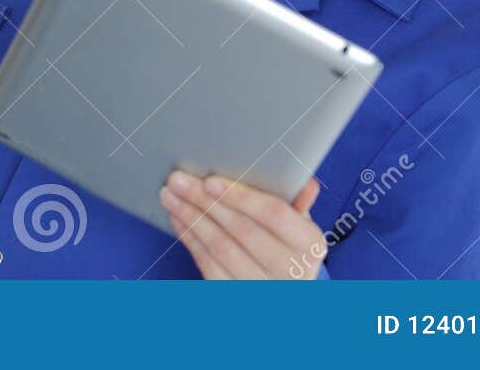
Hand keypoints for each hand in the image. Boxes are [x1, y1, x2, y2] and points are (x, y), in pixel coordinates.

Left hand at [160, 169, 325, 278]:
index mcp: (309, 244)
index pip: (274, 214)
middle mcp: (290, 271)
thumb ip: (296, 202)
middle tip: (178, 180)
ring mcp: (263, 289)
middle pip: (241, 229)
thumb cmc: (288, 246)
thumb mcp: (298, 224)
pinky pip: (209, 267)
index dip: (241, 197)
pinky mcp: (238, 299)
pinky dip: (190, 239)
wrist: (285, 291)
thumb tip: (304, 184)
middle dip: (205, 201)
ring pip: (220, 249)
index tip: (210, 180)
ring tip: (170, 195)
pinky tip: (178, 219)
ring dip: (191, 218)